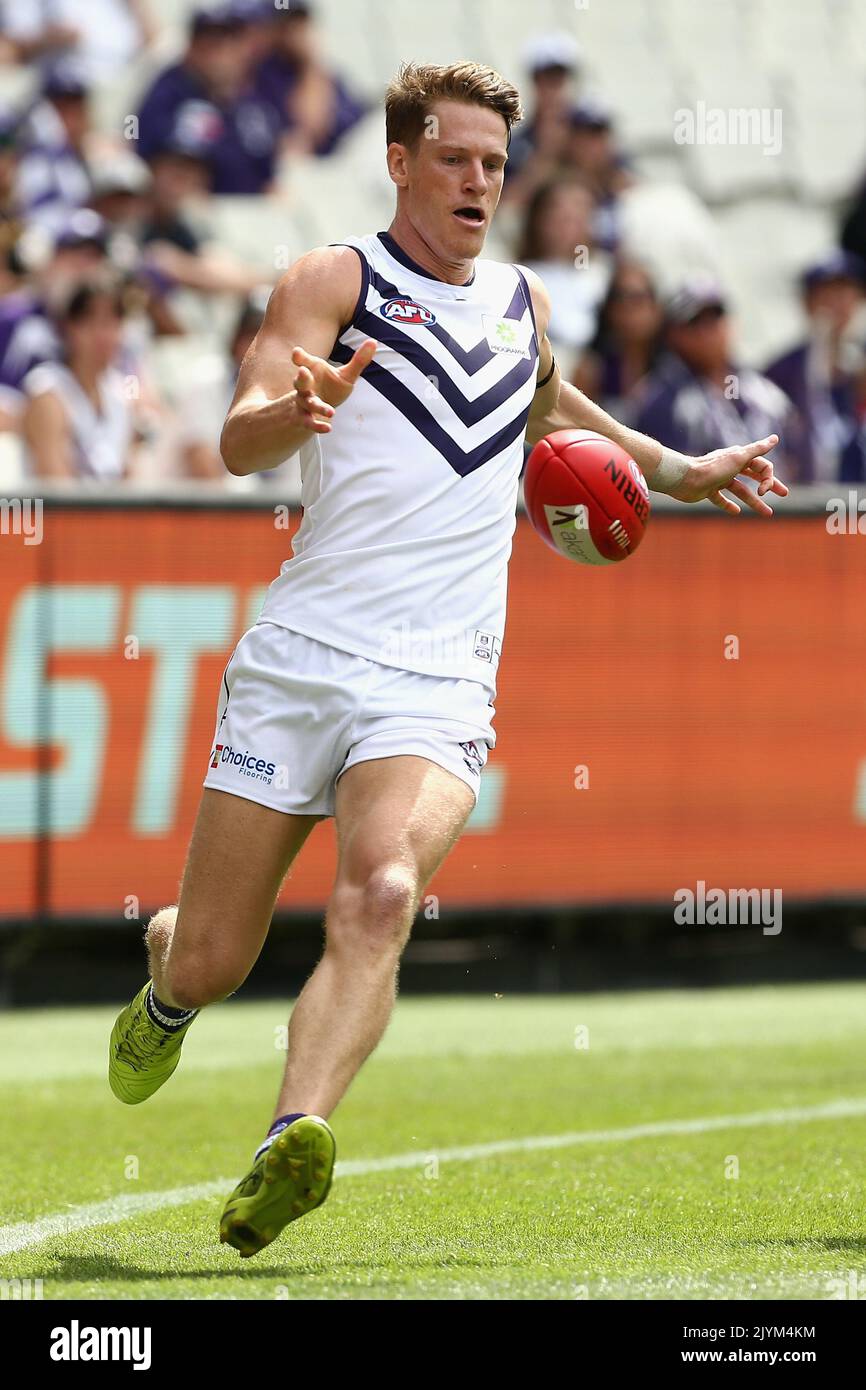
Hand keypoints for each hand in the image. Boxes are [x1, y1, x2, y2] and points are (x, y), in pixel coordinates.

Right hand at [290, 339, 376, 433]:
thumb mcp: (346, 374)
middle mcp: (305, 386)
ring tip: (330, 412)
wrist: (320, 409)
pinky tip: (328, 429)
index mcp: (312, 370)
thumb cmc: (332, 386)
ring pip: (307, 403)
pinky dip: (317, 426)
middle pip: (299, 381)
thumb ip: (358, 360)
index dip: (299, 357)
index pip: (302, 361)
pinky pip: (309, 423)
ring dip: (317, 406)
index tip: (297, 354)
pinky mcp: (306, 418)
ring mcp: (304, 402)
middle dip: (301, 377)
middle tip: (303, 372)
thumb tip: (373, 342)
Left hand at [671, 436, 788, 515]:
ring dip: (754, 502)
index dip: (769, 478)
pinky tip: (737, 512)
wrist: (685, 478)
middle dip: (770, 485)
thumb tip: (775, 438)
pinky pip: (721, 499)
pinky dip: (729, 505)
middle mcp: (730, 466)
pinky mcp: (708, 490)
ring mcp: (719, 479)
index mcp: (739, 457)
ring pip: (741, 490)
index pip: (762, 466)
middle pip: (754, 476)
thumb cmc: (713, 468)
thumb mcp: (739, 458)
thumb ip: (758, 449)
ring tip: (768, 514)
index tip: (765, 491)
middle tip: (784, 493)